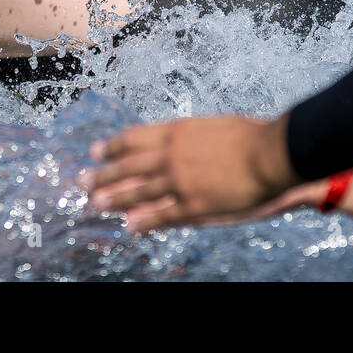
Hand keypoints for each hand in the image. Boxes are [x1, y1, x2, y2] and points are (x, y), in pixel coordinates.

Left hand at [81, 114, 298, 231]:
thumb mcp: (213, 126)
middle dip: (102, 174)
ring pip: (138, 192)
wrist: (271, 152)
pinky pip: (163, 215)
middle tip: (81, 180)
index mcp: (177, 131)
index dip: (113, 146)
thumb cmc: (250, 135)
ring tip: (95, 204)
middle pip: (128, 166)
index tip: (97, 151)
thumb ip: (190, 136)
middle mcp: (172, 155)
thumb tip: (175, 140)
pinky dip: (144, 220)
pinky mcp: (194, 205)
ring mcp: (180, 182)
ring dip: (114, 198)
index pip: (135, 138)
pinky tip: (130, 226)